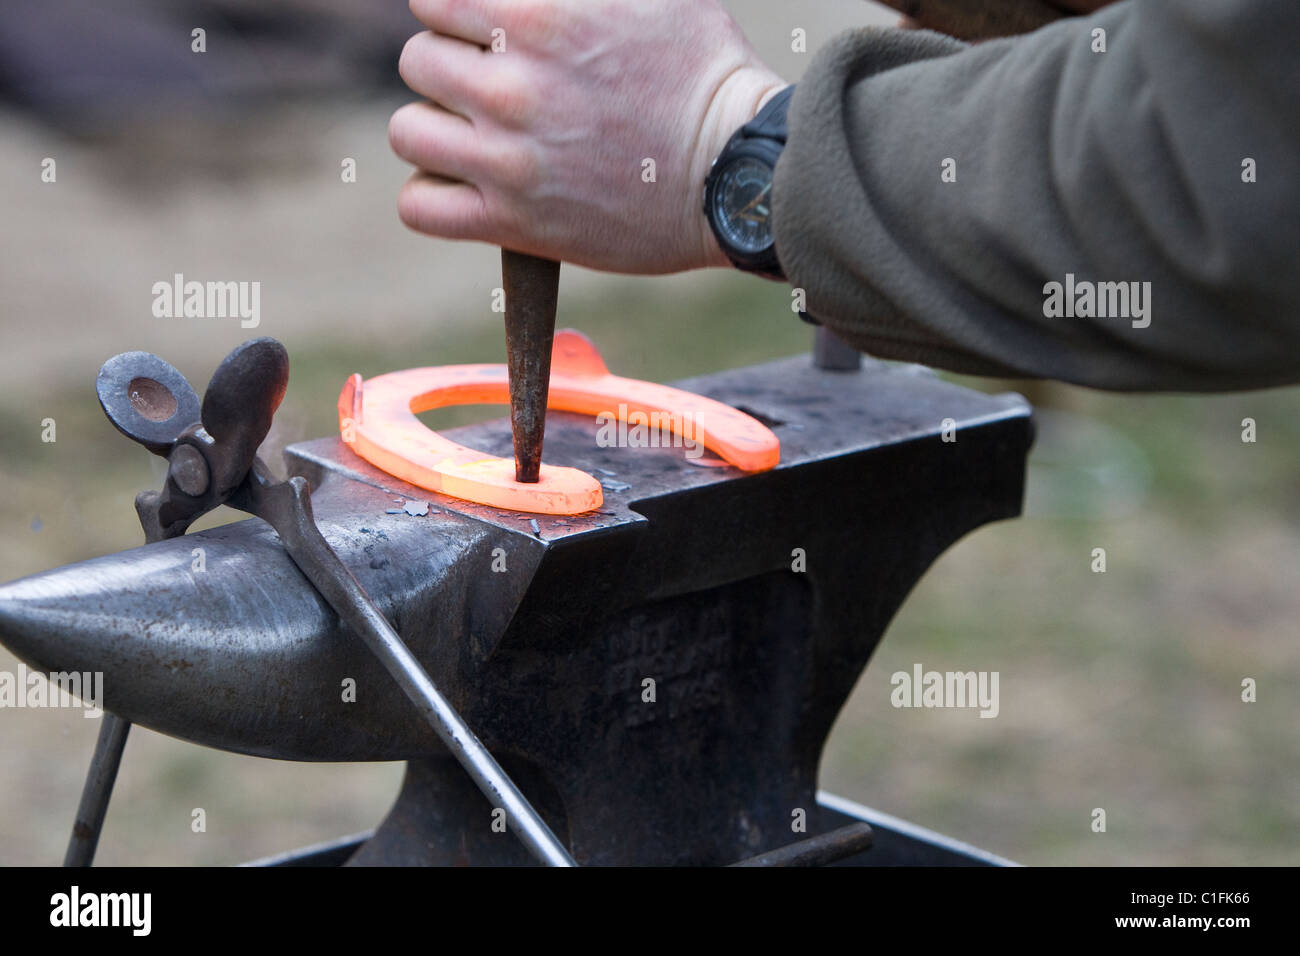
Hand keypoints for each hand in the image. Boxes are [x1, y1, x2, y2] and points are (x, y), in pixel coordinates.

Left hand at [388, 0, 785, 273]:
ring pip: (408, 133)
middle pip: (418, 62)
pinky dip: (433, 197)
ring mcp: (507, 161)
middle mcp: (512, 87)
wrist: (737, 174)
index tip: (485, 36)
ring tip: (477, 140)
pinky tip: (467, 187)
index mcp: (538, 17)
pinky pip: (419, 207)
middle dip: (451, 71)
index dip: (456, 15)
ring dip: (436, 132)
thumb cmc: (705, 76)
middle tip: (495, 91)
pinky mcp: (513, 224)